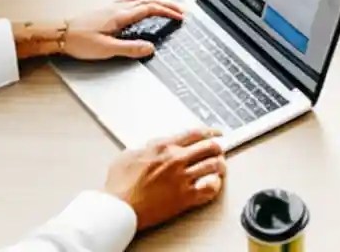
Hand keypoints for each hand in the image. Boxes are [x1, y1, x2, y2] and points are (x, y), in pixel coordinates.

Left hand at [64, 0, 185, 60]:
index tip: (179, 16)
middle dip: (167, 3)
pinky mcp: (106, 10)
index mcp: (121, 15)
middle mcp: (118, 8)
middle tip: (180, 9)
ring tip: (166, 3)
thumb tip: (149, 48)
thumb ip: (130, 48)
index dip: (167, 11)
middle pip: (148, 0)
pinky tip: (140, 3)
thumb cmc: (78, 41)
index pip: (150, 9)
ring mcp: (112, 7)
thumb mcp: (106, 49)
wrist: (60, 34)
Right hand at [104, 128, 226, 230]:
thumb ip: (145, 147)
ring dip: (220, 164)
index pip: (195, 133)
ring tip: (219, 166)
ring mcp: (183, 178)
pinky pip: (210, 188)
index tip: (216, 134)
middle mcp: (176, 159)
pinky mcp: (185, 197)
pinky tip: (213, 183)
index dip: (210, 132)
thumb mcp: (128, 155)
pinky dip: (216, 184)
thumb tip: (152, 145)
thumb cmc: (119, 185)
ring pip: (214, 165)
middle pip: (210, 146)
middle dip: (217, 147)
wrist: (120, 208)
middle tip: (219, 150)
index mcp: (163, 147)